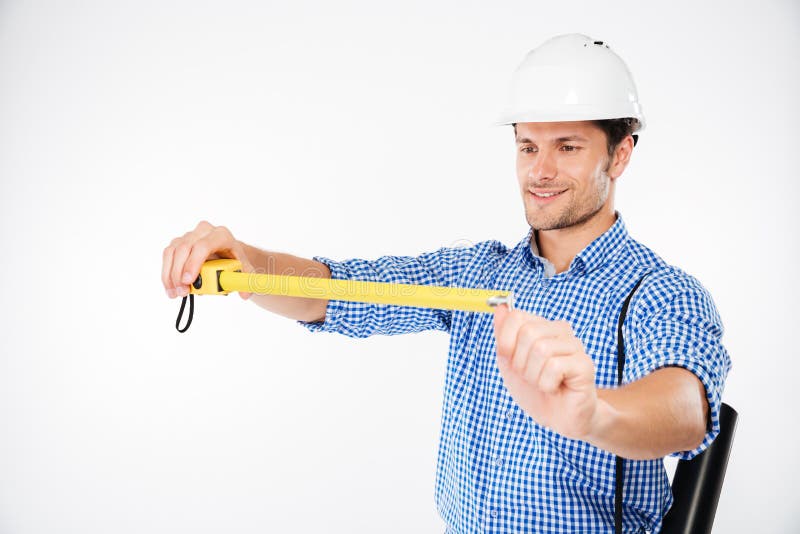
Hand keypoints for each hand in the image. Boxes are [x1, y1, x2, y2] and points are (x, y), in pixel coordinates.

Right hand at [162, 220, 254, 299]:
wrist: (227, 252)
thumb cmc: (234, 260)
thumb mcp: (244, 269)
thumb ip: (245, 281)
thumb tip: (245, 294)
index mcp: (221, 235)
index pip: (203, 246)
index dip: (194, 263)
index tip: (189, 281)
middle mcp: (204, 231)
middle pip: (185, 248)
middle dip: (180, 273)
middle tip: (182, 292)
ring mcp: (189, 235)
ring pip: (173, 252)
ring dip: (170, 275)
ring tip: (175, 294)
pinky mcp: (179, 242)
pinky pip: (168, 256)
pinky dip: (167, 273)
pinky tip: (171, 288)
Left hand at [492, 304, 599, 440]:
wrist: (557, 418)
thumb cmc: (536, 391)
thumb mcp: (509, 363)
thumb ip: (503, 336)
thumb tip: (500, 308)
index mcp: (542, 327)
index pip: (516, 316)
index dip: (506, 342)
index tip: (512, 361)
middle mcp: (560, 331)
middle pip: (528, 332)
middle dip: (520, 362)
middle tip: (531, 376)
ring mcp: (574, 346)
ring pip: (541, 349)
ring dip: (534, 375)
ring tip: (543, 383)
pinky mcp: (584, 364)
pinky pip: (554, 366)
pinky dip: (547, 384)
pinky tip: (555, 388)